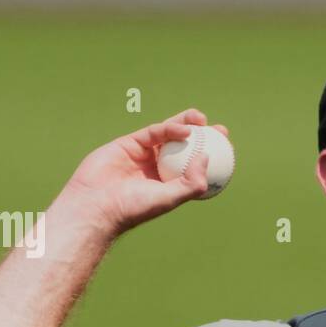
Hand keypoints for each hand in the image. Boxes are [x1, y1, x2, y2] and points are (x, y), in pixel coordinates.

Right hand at [58, 108, 228, 234]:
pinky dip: (169, 128)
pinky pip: (153, 132)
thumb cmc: (134, 207)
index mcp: (168, 183)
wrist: (97, 203)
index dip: (211, 155)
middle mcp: (158, 167)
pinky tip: (184, 129)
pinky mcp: (129, 143)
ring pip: (168, 135)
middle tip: (219, 130)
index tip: (227, 148)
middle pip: (184, 147)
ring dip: (186, 124)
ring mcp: (143, 154)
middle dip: (203, 135)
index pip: (194, 166)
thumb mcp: (168, 198)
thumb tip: (207, 158)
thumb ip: (190, 182)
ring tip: (202, 119)